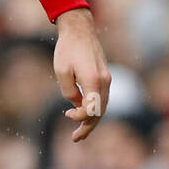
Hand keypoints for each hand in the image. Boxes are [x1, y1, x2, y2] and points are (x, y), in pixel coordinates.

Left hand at [53, 7, 109, 141]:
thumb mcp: (61, 71)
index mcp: (93, 80)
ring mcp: (107, 79)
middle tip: (75, 139)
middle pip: (100, 112)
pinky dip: (95, 110)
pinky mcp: (105, 77)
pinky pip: (102, 98)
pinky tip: (84, 116)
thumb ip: (68, 91)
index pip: (92, 109)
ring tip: (80, 134)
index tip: (67, 114)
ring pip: (103, 106)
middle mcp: (104, 81)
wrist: (79, 30)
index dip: (80, 118)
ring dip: (92, 121)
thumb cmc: (67, 49)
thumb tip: (76, 104)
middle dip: (88, 127)